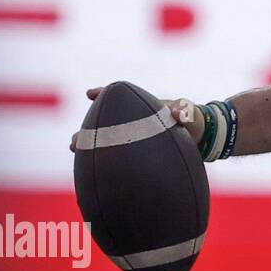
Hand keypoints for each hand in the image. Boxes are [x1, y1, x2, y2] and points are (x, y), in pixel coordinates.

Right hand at [70, 88, 203, 151]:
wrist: (197, 137)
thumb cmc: (189, 120)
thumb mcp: (187, 113)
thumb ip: (183, 111)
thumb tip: (180, 113)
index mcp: (139, 106)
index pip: (118, 96)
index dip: (103, 94)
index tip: (91, 93)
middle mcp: (130, 121)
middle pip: (102, 124)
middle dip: (86, 131)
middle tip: (74, 142)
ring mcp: (130, 136)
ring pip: (105, 141)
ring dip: (89, 148)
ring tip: (76, 155)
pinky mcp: (133, 152)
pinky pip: (116, 156)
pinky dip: (104, 163)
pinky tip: (92, 176)